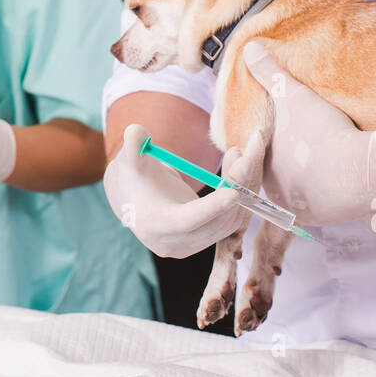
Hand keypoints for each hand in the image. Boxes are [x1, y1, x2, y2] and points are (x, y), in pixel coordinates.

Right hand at [103, 123, 250, 257]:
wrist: (135, 200)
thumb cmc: (134, 176)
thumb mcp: (131, 160)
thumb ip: (133, 147)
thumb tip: (134, 131)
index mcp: (155, 224)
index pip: (187, 221)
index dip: (211, 208)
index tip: (234, 192)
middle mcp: (176, 242)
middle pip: (215, 221)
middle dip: (234, 187)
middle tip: (245, 156)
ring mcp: (193, 245)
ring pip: (230, 221)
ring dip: (242, 188)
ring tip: (241, 156)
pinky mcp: (205, 240)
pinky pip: (232, 221)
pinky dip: (241, 197)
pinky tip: (238, 170)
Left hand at [240, 40, 375, 225]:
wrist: (361, 172)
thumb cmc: (322, 134)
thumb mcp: (294, 96)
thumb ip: (270, 74)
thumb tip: (248, 48)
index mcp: (261, 167)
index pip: (252, 156)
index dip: (259, 142)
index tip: (276, 131)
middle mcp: (274, 194)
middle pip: (272, 175)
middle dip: (279, 161)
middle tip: (295, 144)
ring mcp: (298, 209)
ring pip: (294, 191)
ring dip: (300, 177)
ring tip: (314, 157)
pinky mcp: (323, 218)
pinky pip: (317, 204)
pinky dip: (322, 191)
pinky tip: (331, 175)